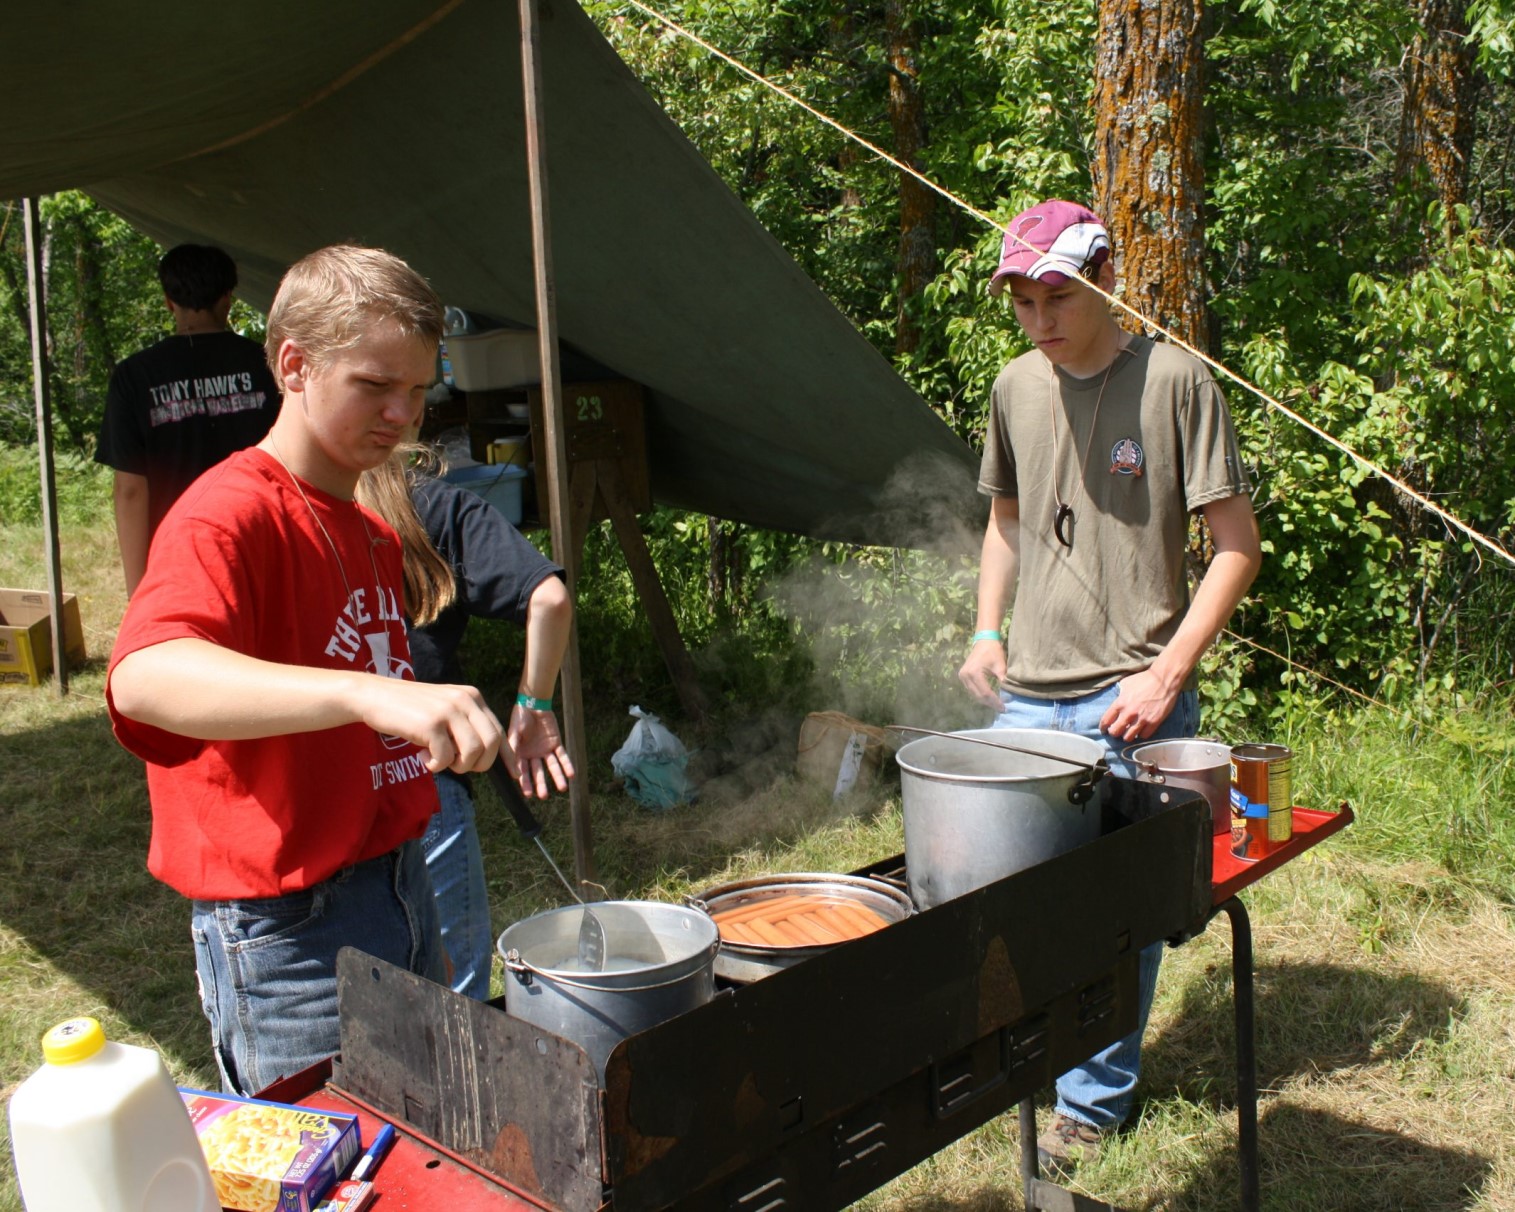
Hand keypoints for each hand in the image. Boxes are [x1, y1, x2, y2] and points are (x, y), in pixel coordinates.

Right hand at [355, 678, 502, 773]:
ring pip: (473, 752)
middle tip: (459, 766)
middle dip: (480, 764)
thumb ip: (464, 725)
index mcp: (472, 697)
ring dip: (458, 766)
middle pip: (491, 742)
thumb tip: (484, 757)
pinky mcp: (431, 724)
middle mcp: (465, 700)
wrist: (375, 696)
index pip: (498, 729)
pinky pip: (445, 757)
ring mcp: (448, 711)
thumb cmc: (410, 709)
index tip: (513, 774)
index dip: (507, 755)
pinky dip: (436, 765)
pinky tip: (423, 756)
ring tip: (439, 759)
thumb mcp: (444, 710)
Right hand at [508, 702, 574, 798]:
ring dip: (557, 777)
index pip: (522, 772)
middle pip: (537, 773)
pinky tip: (571, 774)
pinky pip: (562, 756)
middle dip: (540, 785)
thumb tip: (513, 767)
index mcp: (520, 754)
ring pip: (552, 767)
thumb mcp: (513, 732)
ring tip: (562, 788)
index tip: (528, 795)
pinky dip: (567, 765)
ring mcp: (545, 750)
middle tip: (544, 796)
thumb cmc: (519, 717)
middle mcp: (533, 755)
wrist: (533, 703)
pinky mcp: (556, 743)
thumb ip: (513, 748)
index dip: (525, 783)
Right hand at [958, 639, 1006, 709]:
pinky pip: (972, 690)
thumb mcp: (1000, 666)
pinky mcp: (963, 677)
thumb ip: (1003, 681)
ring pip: (974, 694)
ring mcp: (963, 677)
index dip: (995, 701)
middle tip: (1002, 709)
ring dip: (985, 701)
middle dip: (991, 703)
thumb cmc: (993, 652)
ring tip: (997, 705)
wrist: (984, 641)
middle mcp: (965, 676)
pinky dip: (980, 695)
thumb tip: (1008, 696)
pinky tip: (989, 699)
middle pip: (978, 696)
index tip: (1004, 707)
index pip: (985, 692)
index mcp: (974, 673)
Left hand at [1099, 669, 1179, 744]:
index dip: (1103, 727)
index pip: (1106, 720)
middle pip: (1115, 732)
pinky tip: (1141, 731)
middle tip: (1116, 732)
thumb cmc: (1144, 679)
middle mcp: (1129, 713)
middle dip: (1114, 733)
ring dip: (1127, 736)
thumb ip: (1119, 694)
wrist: (1164, 679)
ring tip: (1128, 734)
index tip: (1103, 729)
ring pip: (1129, 737)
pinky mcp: (1154, 722)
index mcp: (1120, 703)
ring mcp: (1142, 719)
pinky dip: (1141, 735)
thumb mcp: (1126, 683)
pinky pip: (1144, 736)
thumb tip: (1116, 700)